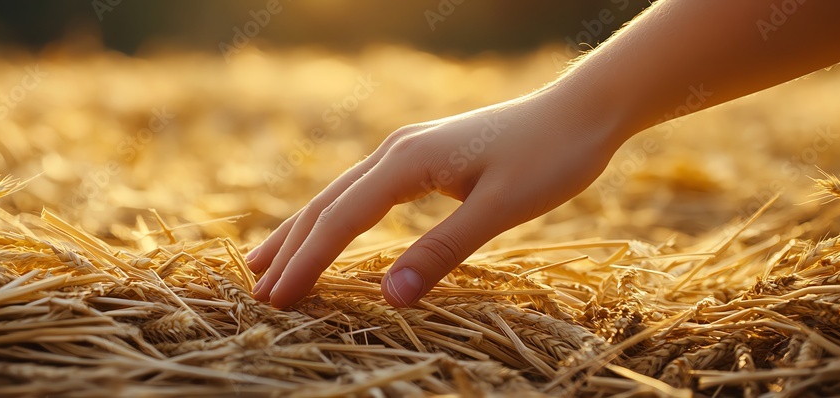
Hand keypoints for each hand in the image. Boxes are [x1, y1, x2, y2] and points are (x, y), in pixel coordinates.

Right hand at [247, 88, 627, 307]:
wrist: (581, 110)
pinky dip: (334, 217)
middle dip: (291, 250)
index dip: (307, 263)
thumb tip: (390, 299)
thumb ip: (443, 252)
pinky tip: (327, 231)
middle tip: (258, 293)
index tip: (278, 300)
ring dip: (303, 232)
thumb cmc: (550, 156)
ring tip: (265, 262)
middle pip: (326, 205)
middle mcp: (396, 151)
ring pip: (339, 195)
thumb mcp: (500, 208)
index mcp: (406, 161)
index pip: (340, 220)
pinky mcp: (421, 157)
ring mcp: (406, 150)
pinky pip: (362, 193)